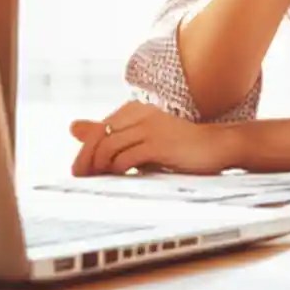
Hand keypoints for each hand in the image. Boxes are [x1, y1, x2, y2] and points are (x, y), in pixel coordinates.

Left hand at [69, 101, 239, 175]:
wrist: (217, 146)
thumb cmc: (180, 146)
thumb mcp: (143, 139)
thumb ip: (110, 133)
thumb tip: (72, 127)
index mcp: (135, 109)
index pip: (99, 128)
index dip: (84, 150)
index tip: (78, 171)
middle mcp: (141, 113)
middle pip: (99, 136)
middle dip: (86, 159)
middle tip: (80, 178)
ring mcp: (150, 127)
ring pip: (109, 146)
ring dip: (100, 166)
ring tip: (100, 179)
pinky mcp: (159, 143)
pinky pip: (127, 157)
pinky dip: (118, 169)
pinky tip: (121, 177)